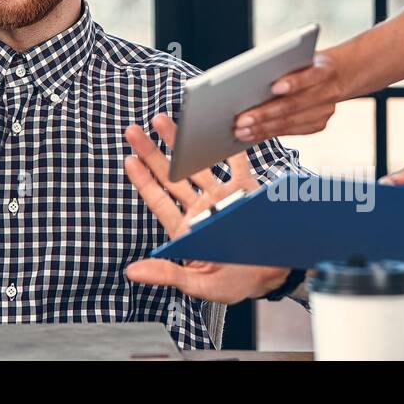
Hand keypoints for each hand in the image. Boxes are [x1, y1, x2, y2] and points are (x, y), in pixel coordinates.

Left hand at [122, 114, 288, 303]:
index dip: (143, 180)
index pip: (159, 200)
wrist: (274, 277)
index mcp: (185, 229)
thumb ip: (167, 273)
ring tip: (161, 120)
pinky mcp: (245, 189)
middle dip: (152, 152)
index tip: (129, 160)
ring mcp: (221, 196)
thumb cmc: (235, 282)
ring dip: (180, 142)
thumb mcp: (198, 284)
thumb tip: (132, 272)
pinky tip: (214, 126)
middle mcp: (200, 208)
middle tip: (133, 132)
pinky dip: (226, 145)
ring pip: (197, 163)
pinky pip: (235, 162)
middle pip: (171, 175)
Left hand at [231, 49, 340, 143]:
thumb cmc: (309, 63)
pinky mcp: (320, 124)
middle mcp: (328, 91)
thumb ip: (283, 65)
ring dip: (263, 129)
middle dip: (265, 114)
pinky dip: (270, 133)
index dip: (293, 83)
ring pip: (291, 122)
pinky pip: (292, 132)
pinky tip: (254, 134)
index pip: (308, 76)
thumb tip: (250, 80)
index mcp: (325, 69)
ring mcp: (325, 111)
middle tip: (242, 120)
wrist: (338, 74)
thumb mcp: (301, 56)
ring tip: (242, 131)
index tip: (274, 87)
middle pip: (293, 105)